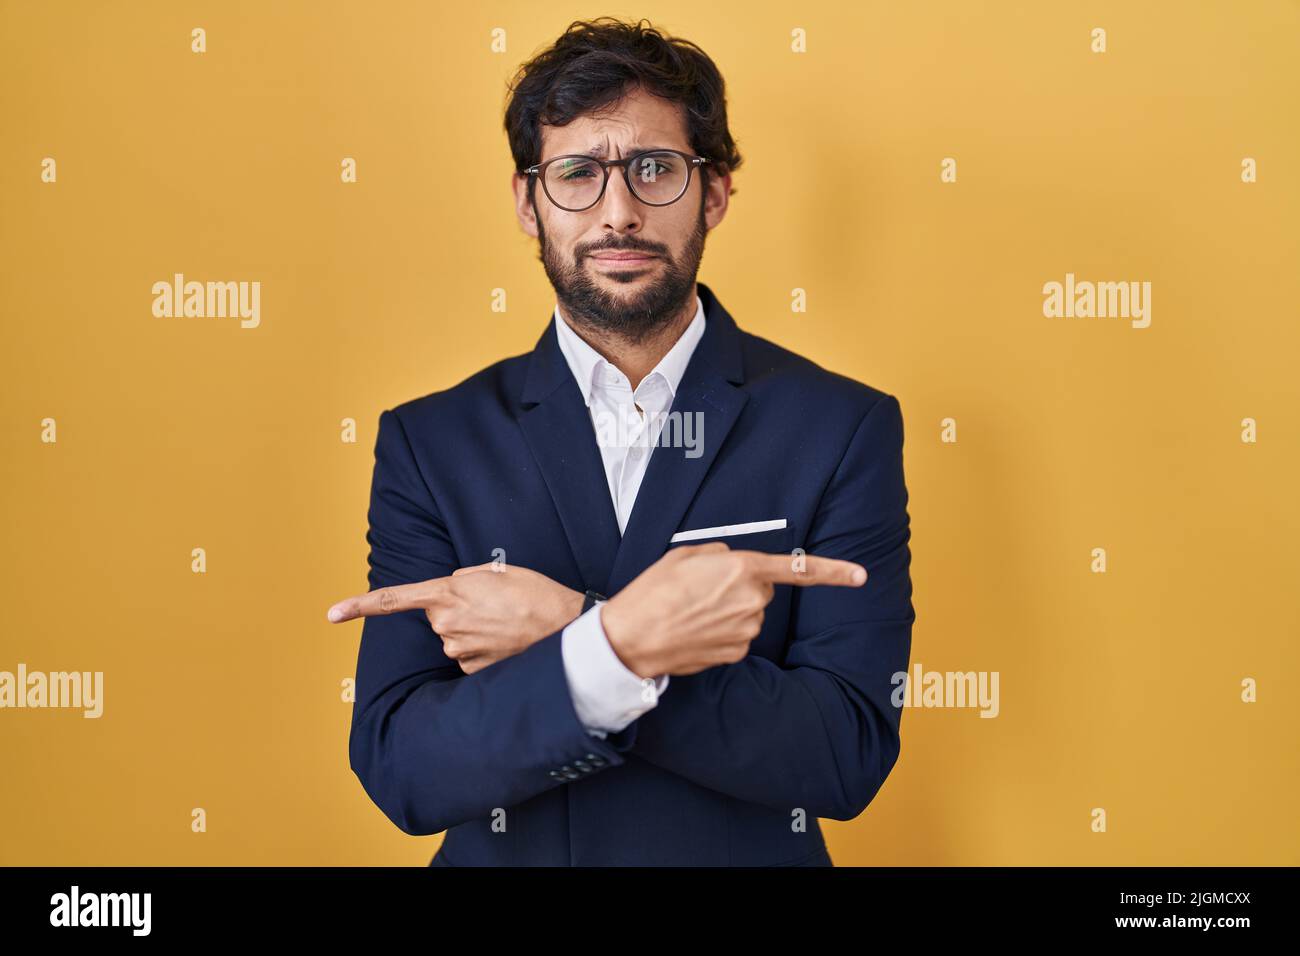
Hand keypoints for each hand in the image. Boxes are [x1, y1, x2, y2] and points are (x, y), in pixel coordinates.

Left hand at [326, 563, 583, 673]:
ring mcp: (459, 652)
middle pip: (439, 617)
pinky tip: (509, 643)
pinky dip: (486, 651)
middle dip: (460, 611)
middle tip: (496, 606)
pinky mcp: (473, 672)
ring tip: (508, 624)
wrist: (566, 630)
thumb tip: (453, 592)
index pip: (394, 600)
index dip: (359, 606)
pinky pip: (470, 658)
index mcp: (448, 594)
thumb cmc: (537, 595)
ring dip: (476, 632)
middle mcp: (446, 626)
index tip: (330, 615)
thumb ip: (466, 579)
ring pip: (455, 639)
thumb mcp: (499, 571)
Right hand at [600, 542, 866, 677]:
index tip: (861, 576)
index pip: (799, 570)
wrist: (633, 638)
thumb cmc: (653, 592)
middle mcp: (752, 600)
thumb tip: (732, 565)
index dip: (834, 572)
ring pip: (750, 614)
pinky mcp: (737, 653)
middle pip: (762, 590)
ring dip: (730, 611)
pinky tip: (696, 631)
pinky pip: (739, 636)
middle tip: (702, 590)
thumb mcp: (684, 555)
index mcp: (742, 568)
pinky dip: (722, 633)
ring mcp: (747, 630)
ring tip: (692, 612)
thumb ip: (719, 554)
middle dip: (741, 588)